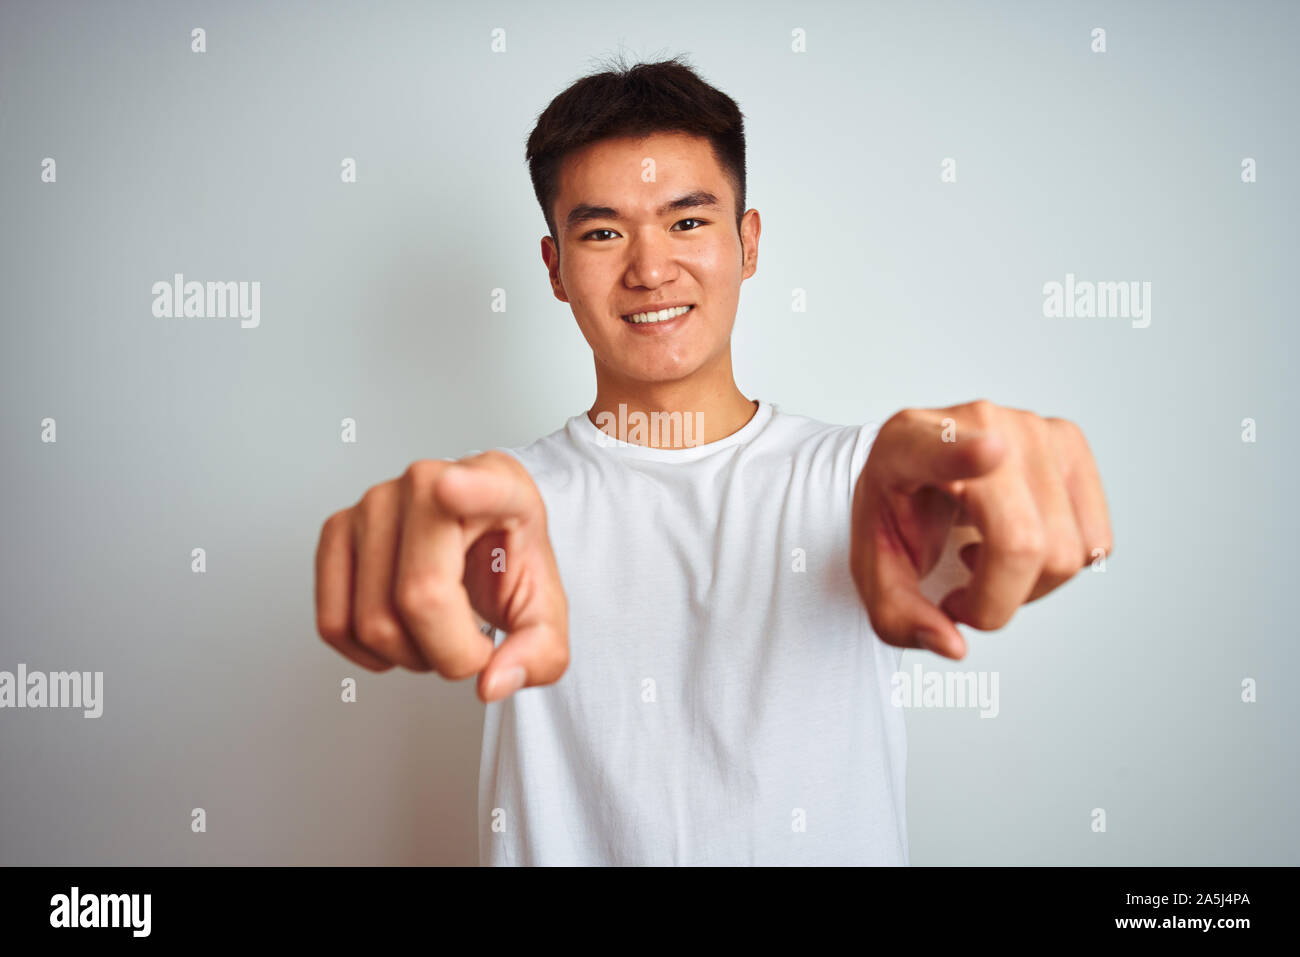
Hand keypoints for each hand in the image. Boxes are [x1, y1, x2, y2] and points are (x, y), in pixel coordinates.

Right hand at [314, 451, 568, 701]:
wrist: (479, 531)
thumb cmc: (507, 557)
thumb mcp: (544, 608)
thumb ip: (540, 653)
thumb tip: (490, 684)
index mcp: (498, 485)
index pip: (483, 486)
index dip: (469, 489)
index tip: (454, 487)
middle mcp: (426, 482)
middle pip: (420, 599)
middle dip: (450, 654)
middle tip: (471, 642)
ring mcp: (373, 502)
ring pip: (372, 622)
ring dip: (410, 657)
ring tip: (438, 632)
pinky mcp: (336, 529)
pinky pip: (334, 623)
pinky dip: (368, 654)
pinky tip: (401, 634)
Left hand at [850, 400, 1111, 658]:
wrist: (917, 471)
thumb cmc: (896, 515)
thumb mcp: (873, 570)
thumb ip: (898, 617)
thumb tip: (954, 645)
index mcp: (908, 444)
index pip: (940, 448)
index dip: (965, 454)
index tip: (989, 451)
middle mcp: (978, 423)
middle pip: (1022, 543)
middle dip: (994, 601)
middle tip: (958, 599)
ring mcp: (1034, 428)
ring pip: (1067, 552)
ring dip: (1027, 587)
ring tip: (982, 562)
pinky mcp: (1072, 444)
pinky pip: (1094, 542)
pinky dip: (1060, 567)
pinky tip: (1016, 543)